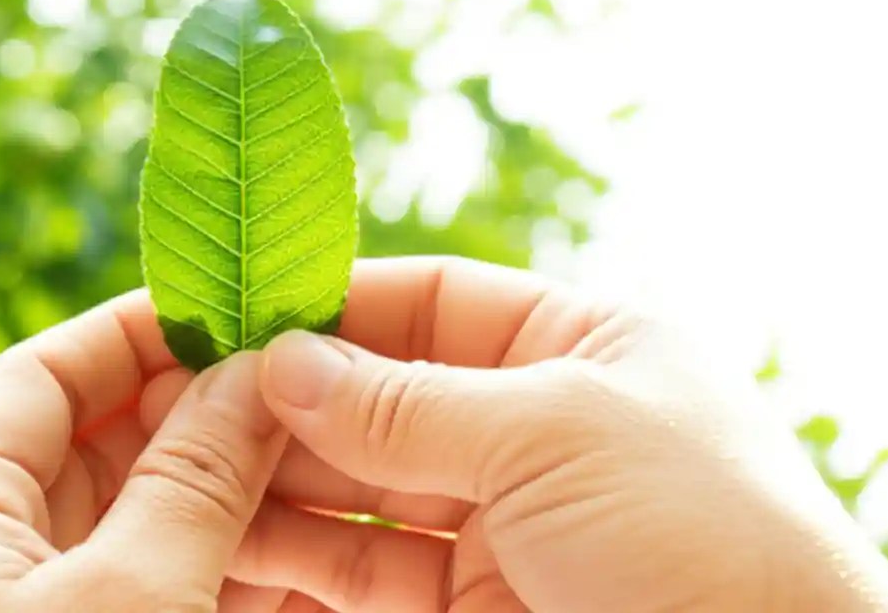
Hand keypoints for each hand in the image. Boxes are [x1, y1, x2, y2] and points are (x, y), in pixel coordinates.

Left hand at [0, 291, 292, 611]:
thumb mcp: (130, 602)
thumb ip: (195, 482)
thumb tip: (257, 372)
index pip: (38, 377)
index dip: (138, 332)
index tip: (237, 311)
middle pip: (98, 445)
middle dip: (204, 413)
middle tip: (302, 387)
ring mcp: (38, 612)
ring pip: (142, 521)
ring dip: (233, 493)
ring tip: (323, 457)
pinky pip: (163, 587)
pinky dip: (232, 568)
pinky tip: (307, 550)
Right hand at [215, 257, 887, 611]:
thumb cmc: (709, 539)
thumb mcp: (557, 435)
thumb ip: (407, 403)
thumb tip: (281, 359)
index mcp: (578, 346)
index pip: (428, 304)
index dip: (330, 308)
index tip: (232, 318)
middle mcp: (532, 427)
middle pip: (376, 398)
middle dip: (282, 403)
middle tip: (179, 402)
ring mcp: (498, 521)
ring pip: (355, 489)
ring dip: (270, 482)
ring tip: (181, 470)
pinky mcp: (468, 604)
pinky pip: (362, 568)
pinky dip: (293, 559)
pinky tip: (225, 541)